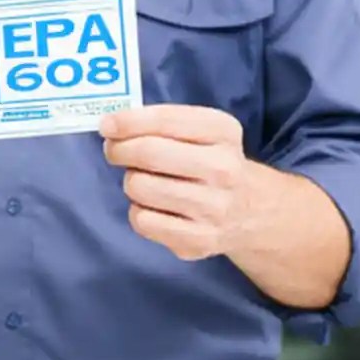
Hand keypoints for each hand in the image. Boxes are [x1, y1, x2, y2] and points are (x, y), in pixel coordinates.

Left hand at [99, 104, 253, 260]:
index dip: (127, 121)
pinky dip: (138, 211)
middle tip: (114, 151)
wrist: (253, 210)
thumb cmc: (211, 161)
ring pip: (139, 187)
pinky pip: (142, 220)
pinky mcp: (198, 239)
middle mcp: (224, 169)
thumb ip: (160, 123)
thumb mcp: (201, 130)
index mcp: (223, 132)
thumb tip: (111, 127)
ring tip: (145, 181)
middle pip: (148, 153)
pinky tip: (154, 207)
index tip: (106, 125)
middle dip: (119, 150)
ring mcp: (213, 208)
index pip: (165, 120)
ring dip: (131, 181)